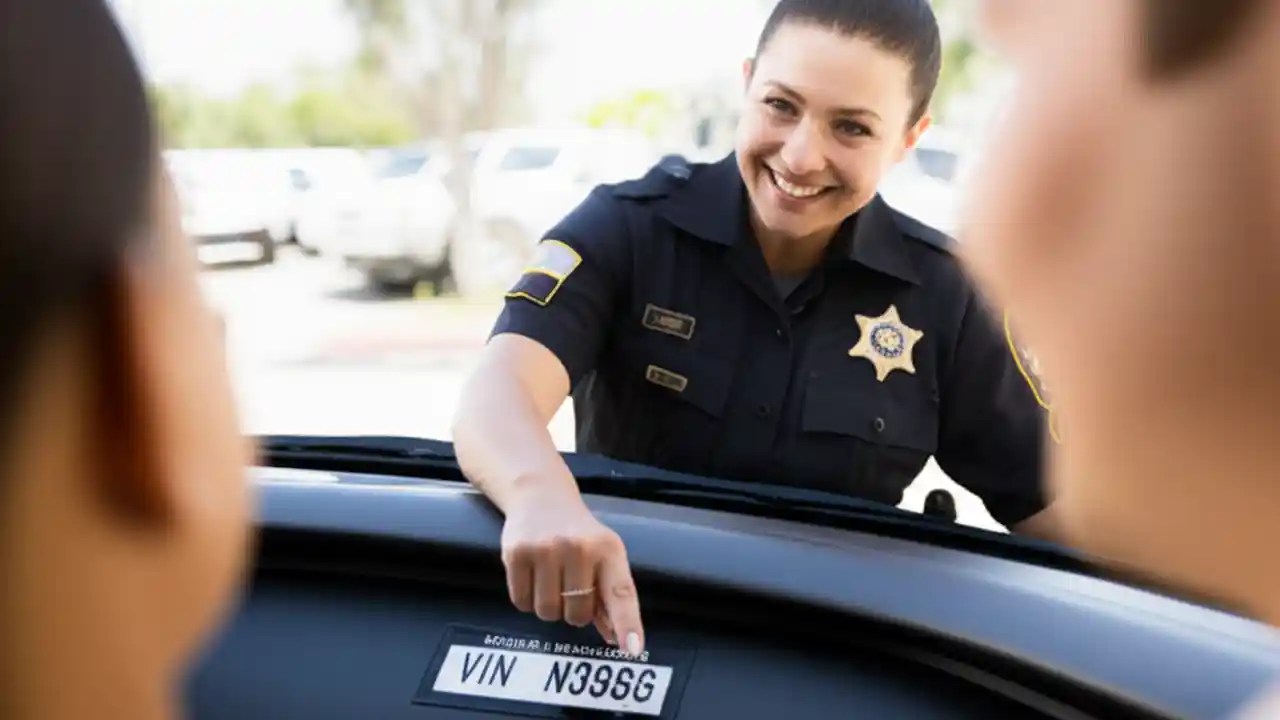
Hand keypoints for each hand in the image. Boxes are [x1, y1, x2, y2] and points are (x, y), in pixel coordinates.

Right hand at [500, 488, 644, 656]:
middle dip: (574, 610)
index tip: (632, 648)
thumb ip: (609, 595)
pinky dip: (526, 598)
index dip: (627, 623)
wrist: (540, 495)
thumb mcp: (602, 554)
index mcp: (608, 549)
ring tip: (550, 578)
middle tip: (569, 585)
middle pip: (577, 615)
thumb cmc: (578, 532)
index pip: (621, 592)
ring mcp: (546, 550)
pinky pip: (522, 603)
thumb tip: (616, 638)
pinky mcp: (516, 554)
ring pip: (548, 612)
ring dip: (549, 606)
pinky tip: (532, 575)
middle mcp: (579, 548)